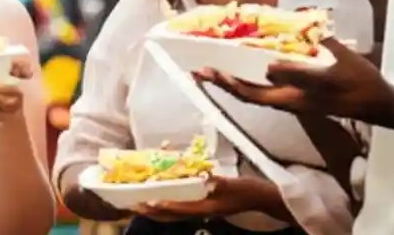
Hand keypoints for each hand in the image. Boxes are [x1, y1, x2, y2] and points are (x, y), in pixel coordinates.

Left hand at [134, 176, 278, 221]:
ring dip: (158, 211)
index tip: (151, 203)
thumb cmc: (245, 190)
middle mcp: (201, 211)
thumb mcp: (230, 184)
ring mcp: (201, 210)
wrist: (257, 197)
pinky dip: (168, 206)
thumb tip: (205, 178)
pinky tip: (159, 200)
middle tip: (136, 207)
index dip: (167, 206)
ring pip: (174, 214)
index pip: (183, 209)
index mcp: (208, 207)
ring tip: (141, 206)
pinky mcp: (202, 207)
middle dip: (154, 212)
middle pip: (173, 215)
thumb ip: (216, 182)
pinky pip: (180, 209)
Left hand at [196, 38, 393, 122]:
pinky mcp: (292, 103)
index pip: (278, 82)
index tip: (232, 64)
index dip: (254, 74)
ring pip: (254, 98)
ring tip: (208, 73)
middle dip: (225, 84)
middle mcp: (295, 101)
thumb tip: (304, 16)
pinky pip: (262, 97)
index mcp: (308, 91)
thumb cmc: (362, 81)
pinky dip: (244, 86)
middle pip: (252, 96)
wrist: (378, 106)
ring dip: (230, 86)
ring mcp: (292, 104)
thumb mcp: (346, 59)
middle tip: (200, 71)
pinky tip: (233, 77)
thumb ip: (323, 38)